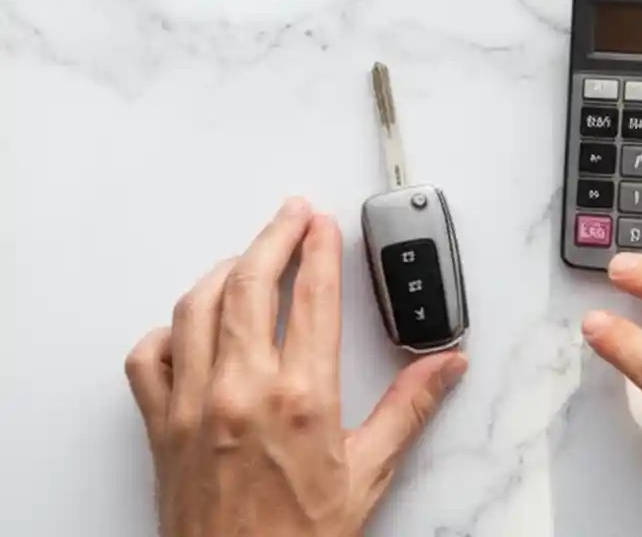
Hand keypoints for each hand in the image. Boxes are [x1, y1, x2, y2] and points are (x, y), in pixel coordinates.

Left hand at [124, 198, 467, 536]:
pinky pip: (149, 357)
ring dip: (224, 270)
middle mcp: (242, 391)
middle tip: (291, 216)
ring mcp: (193, 404)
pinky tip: (190, 326)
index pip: (312, 298)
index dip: (319, 250)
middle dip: (273, 237)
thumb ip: (409, 408)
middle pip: (249, 283)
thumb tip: (446, 365)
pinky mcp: (159, 425)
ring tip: (247, 256)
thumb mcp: (369, 473)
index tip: (325, 226)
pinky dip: (168, 331)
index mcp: (302, 398)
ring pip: (196, 307)